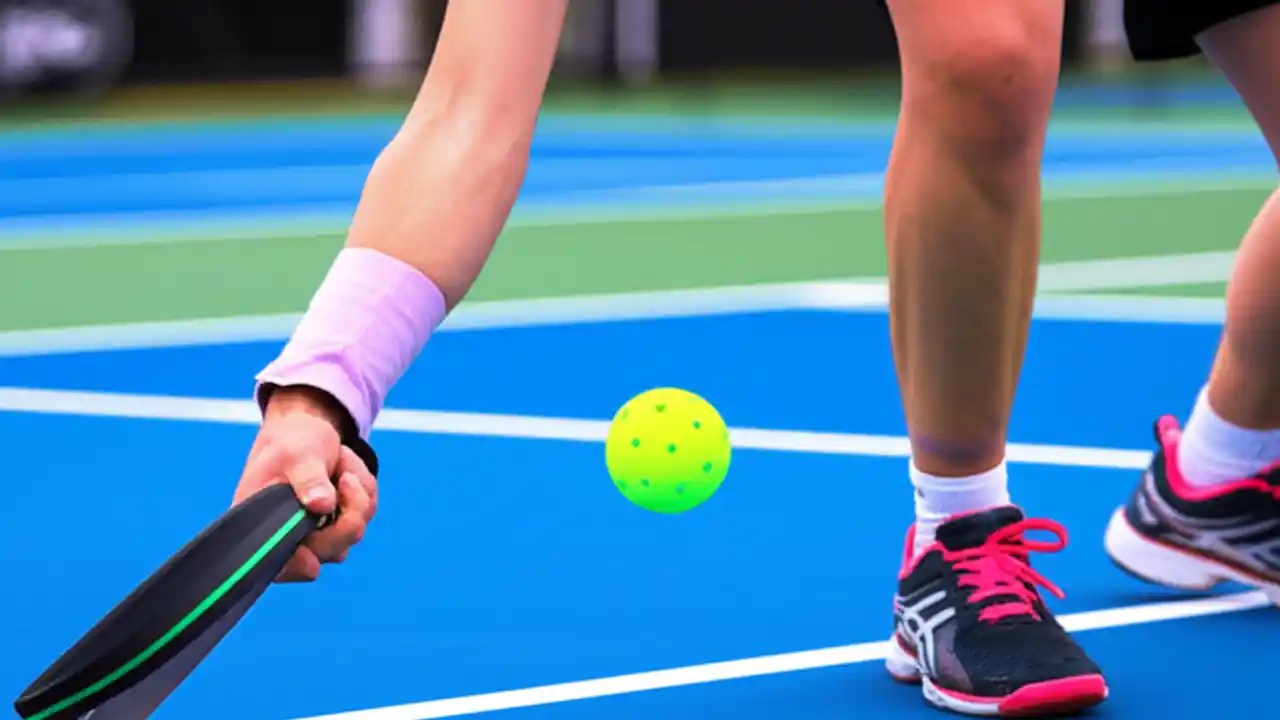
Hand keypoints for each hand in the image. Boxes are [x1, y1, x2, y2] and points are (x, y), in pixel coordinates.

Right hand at [233, 387, 378, 581]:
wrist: (306, 429)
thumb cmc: (291, 442)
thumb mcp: (296, 453)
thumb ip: (307, 479)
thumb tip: (320, 506)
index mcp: (262, 525)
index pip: (277, 565)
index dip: (296, 567)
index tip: (312, 562)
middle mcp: (290, 537)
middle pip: (328, 551)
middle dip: (346, 514)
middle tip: (345, 477)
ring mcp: (318, 533)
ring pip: (353, 532)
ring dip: (355, 494)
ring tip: (339, 462)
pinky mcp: (340, 523)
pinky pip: (365, 514)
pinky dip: (363, 489)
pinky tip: (346, 470)